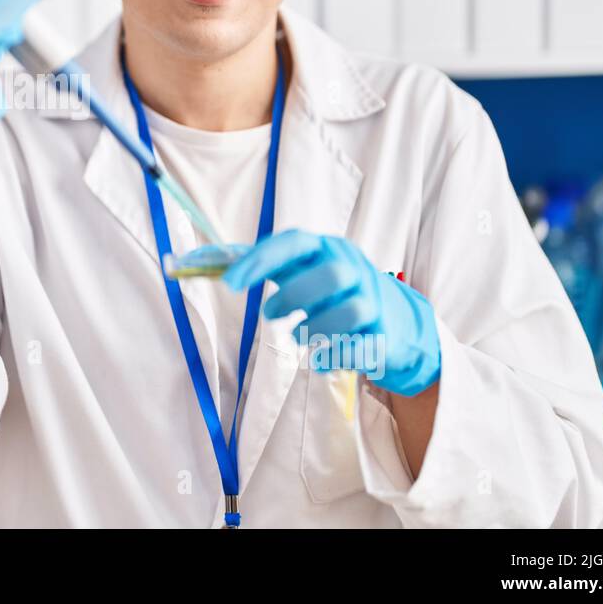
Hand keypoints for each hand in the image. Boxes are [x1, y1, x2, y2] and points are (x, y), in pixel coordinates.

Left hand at [219, 230, 440, 395]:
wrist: (392, 321)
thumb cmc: (332, 293)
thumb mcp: (303, 272)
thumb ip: (265, 266)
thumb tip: (210, 262)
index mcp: (327, 249)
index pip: (295, 242)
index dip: (261, 260)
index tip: (230, 283)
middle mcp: (354, 269)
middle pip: (330, 274)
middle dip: (293, 296)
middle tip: (269, 314)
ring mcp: (373, 301)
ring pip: (348, 311)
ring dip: (314, 328)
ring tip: (296, 336)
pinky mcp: (382, 334)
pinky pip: (358, 348)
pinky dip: (332, 358)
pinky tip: (319, 361)